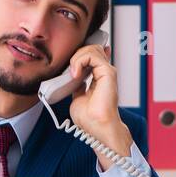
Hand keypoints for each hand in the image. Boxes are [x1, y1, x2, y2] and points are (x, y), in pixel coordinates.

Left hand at [66, 43, 133, 171]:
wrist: (97, 128)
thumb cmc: (90, 118)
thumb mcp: (77, 96)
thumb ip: (76, 85)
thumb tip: (70, 77)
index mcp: (99, 77)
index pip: (90, 54)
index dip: (78, 54)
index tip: (68, 65)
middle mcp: (104, 72)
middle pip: (91, 48)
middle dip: (76, 54)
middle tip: (69, 70)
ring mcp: (107, 72)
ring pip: (91, 49)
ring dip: (76, 57)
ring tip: (72, 73)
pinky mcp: (108, 73)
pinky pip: (92, 55)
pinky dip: (80, 60)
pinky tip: (75, 73)